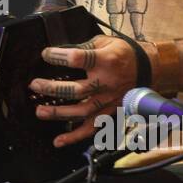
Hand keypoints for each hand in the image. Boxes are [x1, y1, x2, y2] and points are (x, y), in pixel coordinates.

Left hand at [27, 34, 142, 147]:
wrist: (147, 68)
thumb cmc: (121, 53)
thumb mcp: (104, 42)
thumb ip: (83, 48)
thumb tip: (58, 52)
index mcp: (106, 60)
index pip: (78, 58)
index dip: (59, 56)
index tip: (45, 54)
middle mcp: (107, 82)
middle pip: (77, 90)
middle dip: (53, 88)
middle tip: (35, 85)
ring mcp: (108, 100)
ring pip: (81, 111)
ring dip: (59, 113)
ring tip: (40, 111)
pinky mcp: (109, 112)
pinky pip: (92, 128)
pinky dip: (75, 136)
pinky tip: (59, 140)